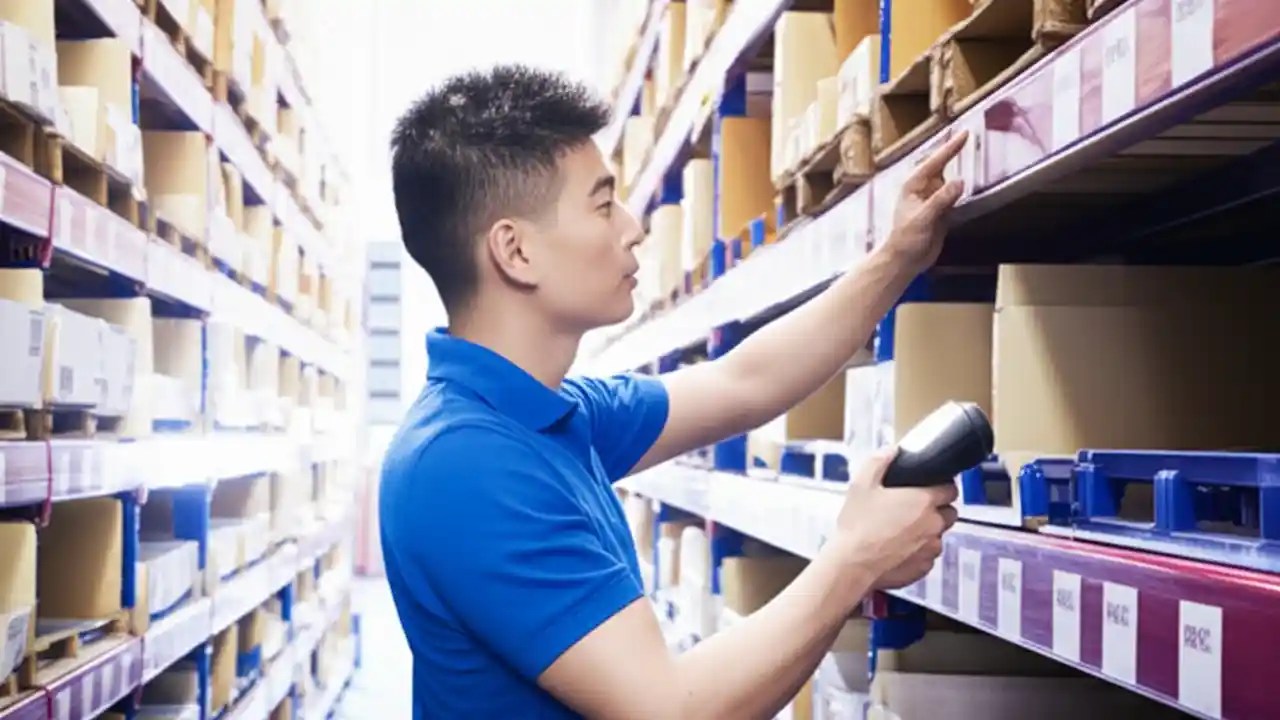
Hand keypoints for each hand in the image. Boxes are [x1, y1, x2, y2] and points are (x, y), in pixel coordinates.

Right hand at [828, 448, 957, 588]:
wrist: (852, 565)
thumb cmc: (857, 526)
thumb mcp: (862, 484)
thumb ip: (879, 461)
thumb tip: (892, 450)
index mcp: (923, 500)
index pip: (950, 489)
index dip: (941, 487)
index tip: (929, 488)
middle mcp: (934, 524)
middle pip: (949, 513)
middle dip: (936, 509)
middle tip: (912, 509)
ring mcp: (930, 548)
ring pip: (938, 535)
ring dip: (926, 531)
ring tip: (901, 531)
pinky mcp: (924, 567)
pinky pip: (928, 555)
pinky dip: (918, 551)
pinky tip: (897, 549)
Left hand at [885, 131, 968, 272]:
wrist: (905, 261)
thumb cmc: (906, 239)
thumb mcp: (923, 218)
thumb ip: (941, 200)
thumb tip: (959, 182)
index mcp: (914, 186)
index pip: (935, 162)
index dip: (950, 148)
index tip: (965, 134)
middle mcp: (924, 189)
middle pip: (943, 167)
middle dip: (955, 154)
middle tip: (971, 138)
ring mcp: (933, 200)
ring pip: (951, 183)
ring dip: (961, 172)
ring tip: (977, 157)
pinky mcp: (942, 212)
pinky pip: (955, 198)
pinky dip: (964, 192)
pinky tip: (973, 185)